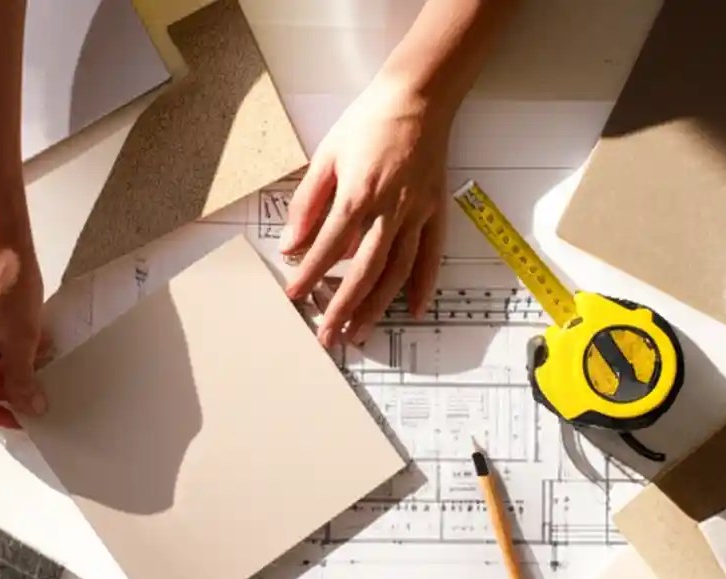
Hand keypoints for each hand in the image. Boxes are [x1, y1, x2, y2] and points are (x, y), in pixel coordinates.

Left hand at [281, 72, 451, 346]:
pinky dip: (423, 285)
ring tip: (360, 332)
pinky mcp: (435, 211)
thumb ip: (307, 203)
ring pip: (397, 271)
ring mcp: (416, 213)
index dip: (309, 275)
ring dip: (377, 306)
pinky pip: (431, 255)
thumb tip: (290, 244)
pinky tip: (412, 309)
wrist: (419, 97)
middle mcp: (389, 210)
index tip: (295, 296)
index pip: (328, 247)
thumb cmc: (369, 122)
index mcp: (358, 195)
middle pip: (365, 271)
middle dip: (344, 307)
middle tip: (329, 335)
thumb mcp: (326, 155)